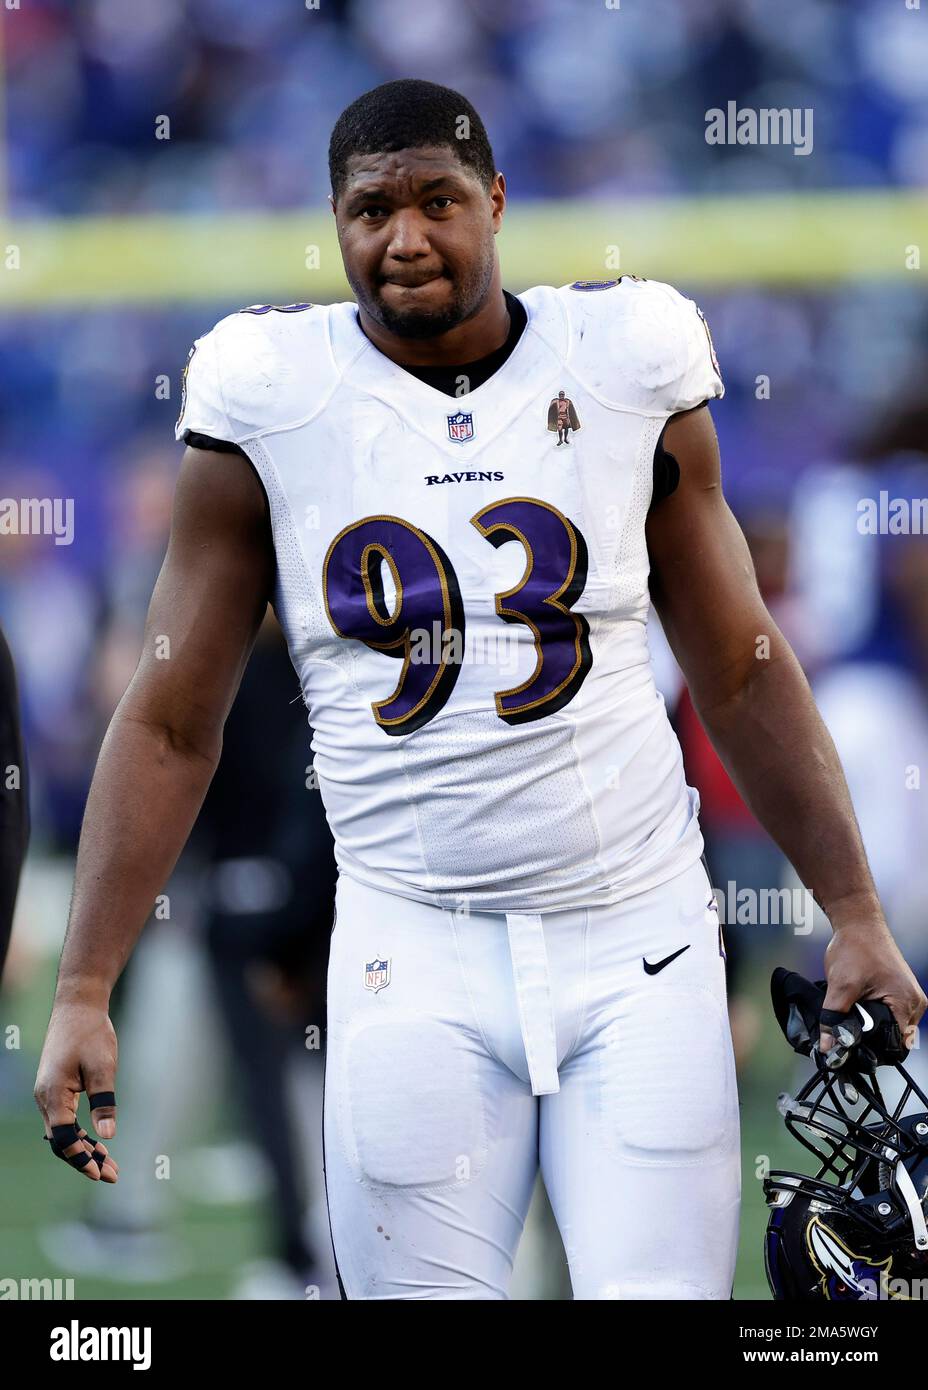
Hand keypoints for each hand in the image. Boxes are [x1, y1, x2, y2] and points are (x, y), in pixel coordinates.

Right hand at [34, 998, 119, 1181]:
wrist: (77, 1006)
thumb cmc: (91, 1033)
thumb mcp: (103, 1066)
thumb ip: (104, 1101)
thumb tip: (107, 1136)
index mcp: (53, 1095)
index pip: (63, 1138)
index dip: (81, 1158)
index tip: (100, 1173)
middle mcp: (45, 1098)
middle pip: (61, 1140)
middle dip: (85, 1159)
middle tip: (112, 1175)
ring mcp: (48, 1094)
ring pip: (63, 1131)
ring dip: (85, 1148)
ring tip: (110, 1165)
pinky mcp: (56, 1089)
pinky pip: (65, 1119)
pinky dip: (81, 1132)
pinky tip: (98, 1142)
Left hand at [821, 904, 925, 1057]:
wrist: (858, 923)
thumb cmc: (855, 948)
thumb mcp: (841, 986)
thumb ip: (834, 1019)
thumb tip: (828, 1047)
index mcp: (906, 1003)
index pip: (894, 1045)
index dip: (871, 1051)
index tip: (850, 1050)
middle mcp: (914, 1003)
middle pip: (894, 1039)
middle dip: (870, 1040)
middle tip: (846, 1034)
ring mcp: (910, 997)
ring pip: (891, 1027)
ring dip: (872, 1028)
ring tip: (851, 1019)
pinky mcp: (901, 992)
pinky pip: (891, 1015)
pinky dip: (875, 1017)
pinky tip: (858, 1010)